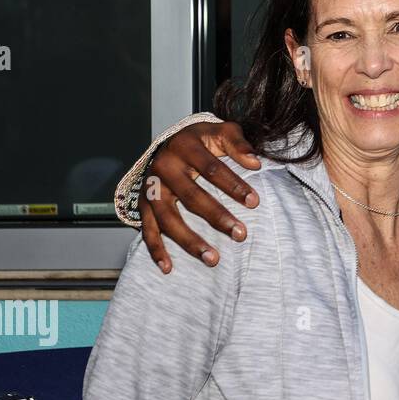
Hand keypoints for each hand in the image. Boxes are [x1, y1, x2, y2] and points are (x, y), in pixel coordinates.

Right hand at [138, 121, 260, 271]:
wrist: (170, 143)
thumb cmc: (203, 140)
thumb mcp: (221, 132)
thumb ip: (238, 143)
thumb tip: (256, 162)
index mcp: (184, 146)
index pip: (211, 168)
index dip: (233, 185)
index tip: (255, 202)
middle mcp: (163, 167)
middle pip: (191, 197)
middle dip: (217, 217)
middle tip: (241, 234)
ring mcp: (151, 188)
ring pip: (169, 219)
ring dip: (190, 241)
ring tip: (214, 260)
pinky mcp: (143, 205)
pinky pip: (148, 230)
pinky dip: (156, 250)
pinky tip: (169, 267)